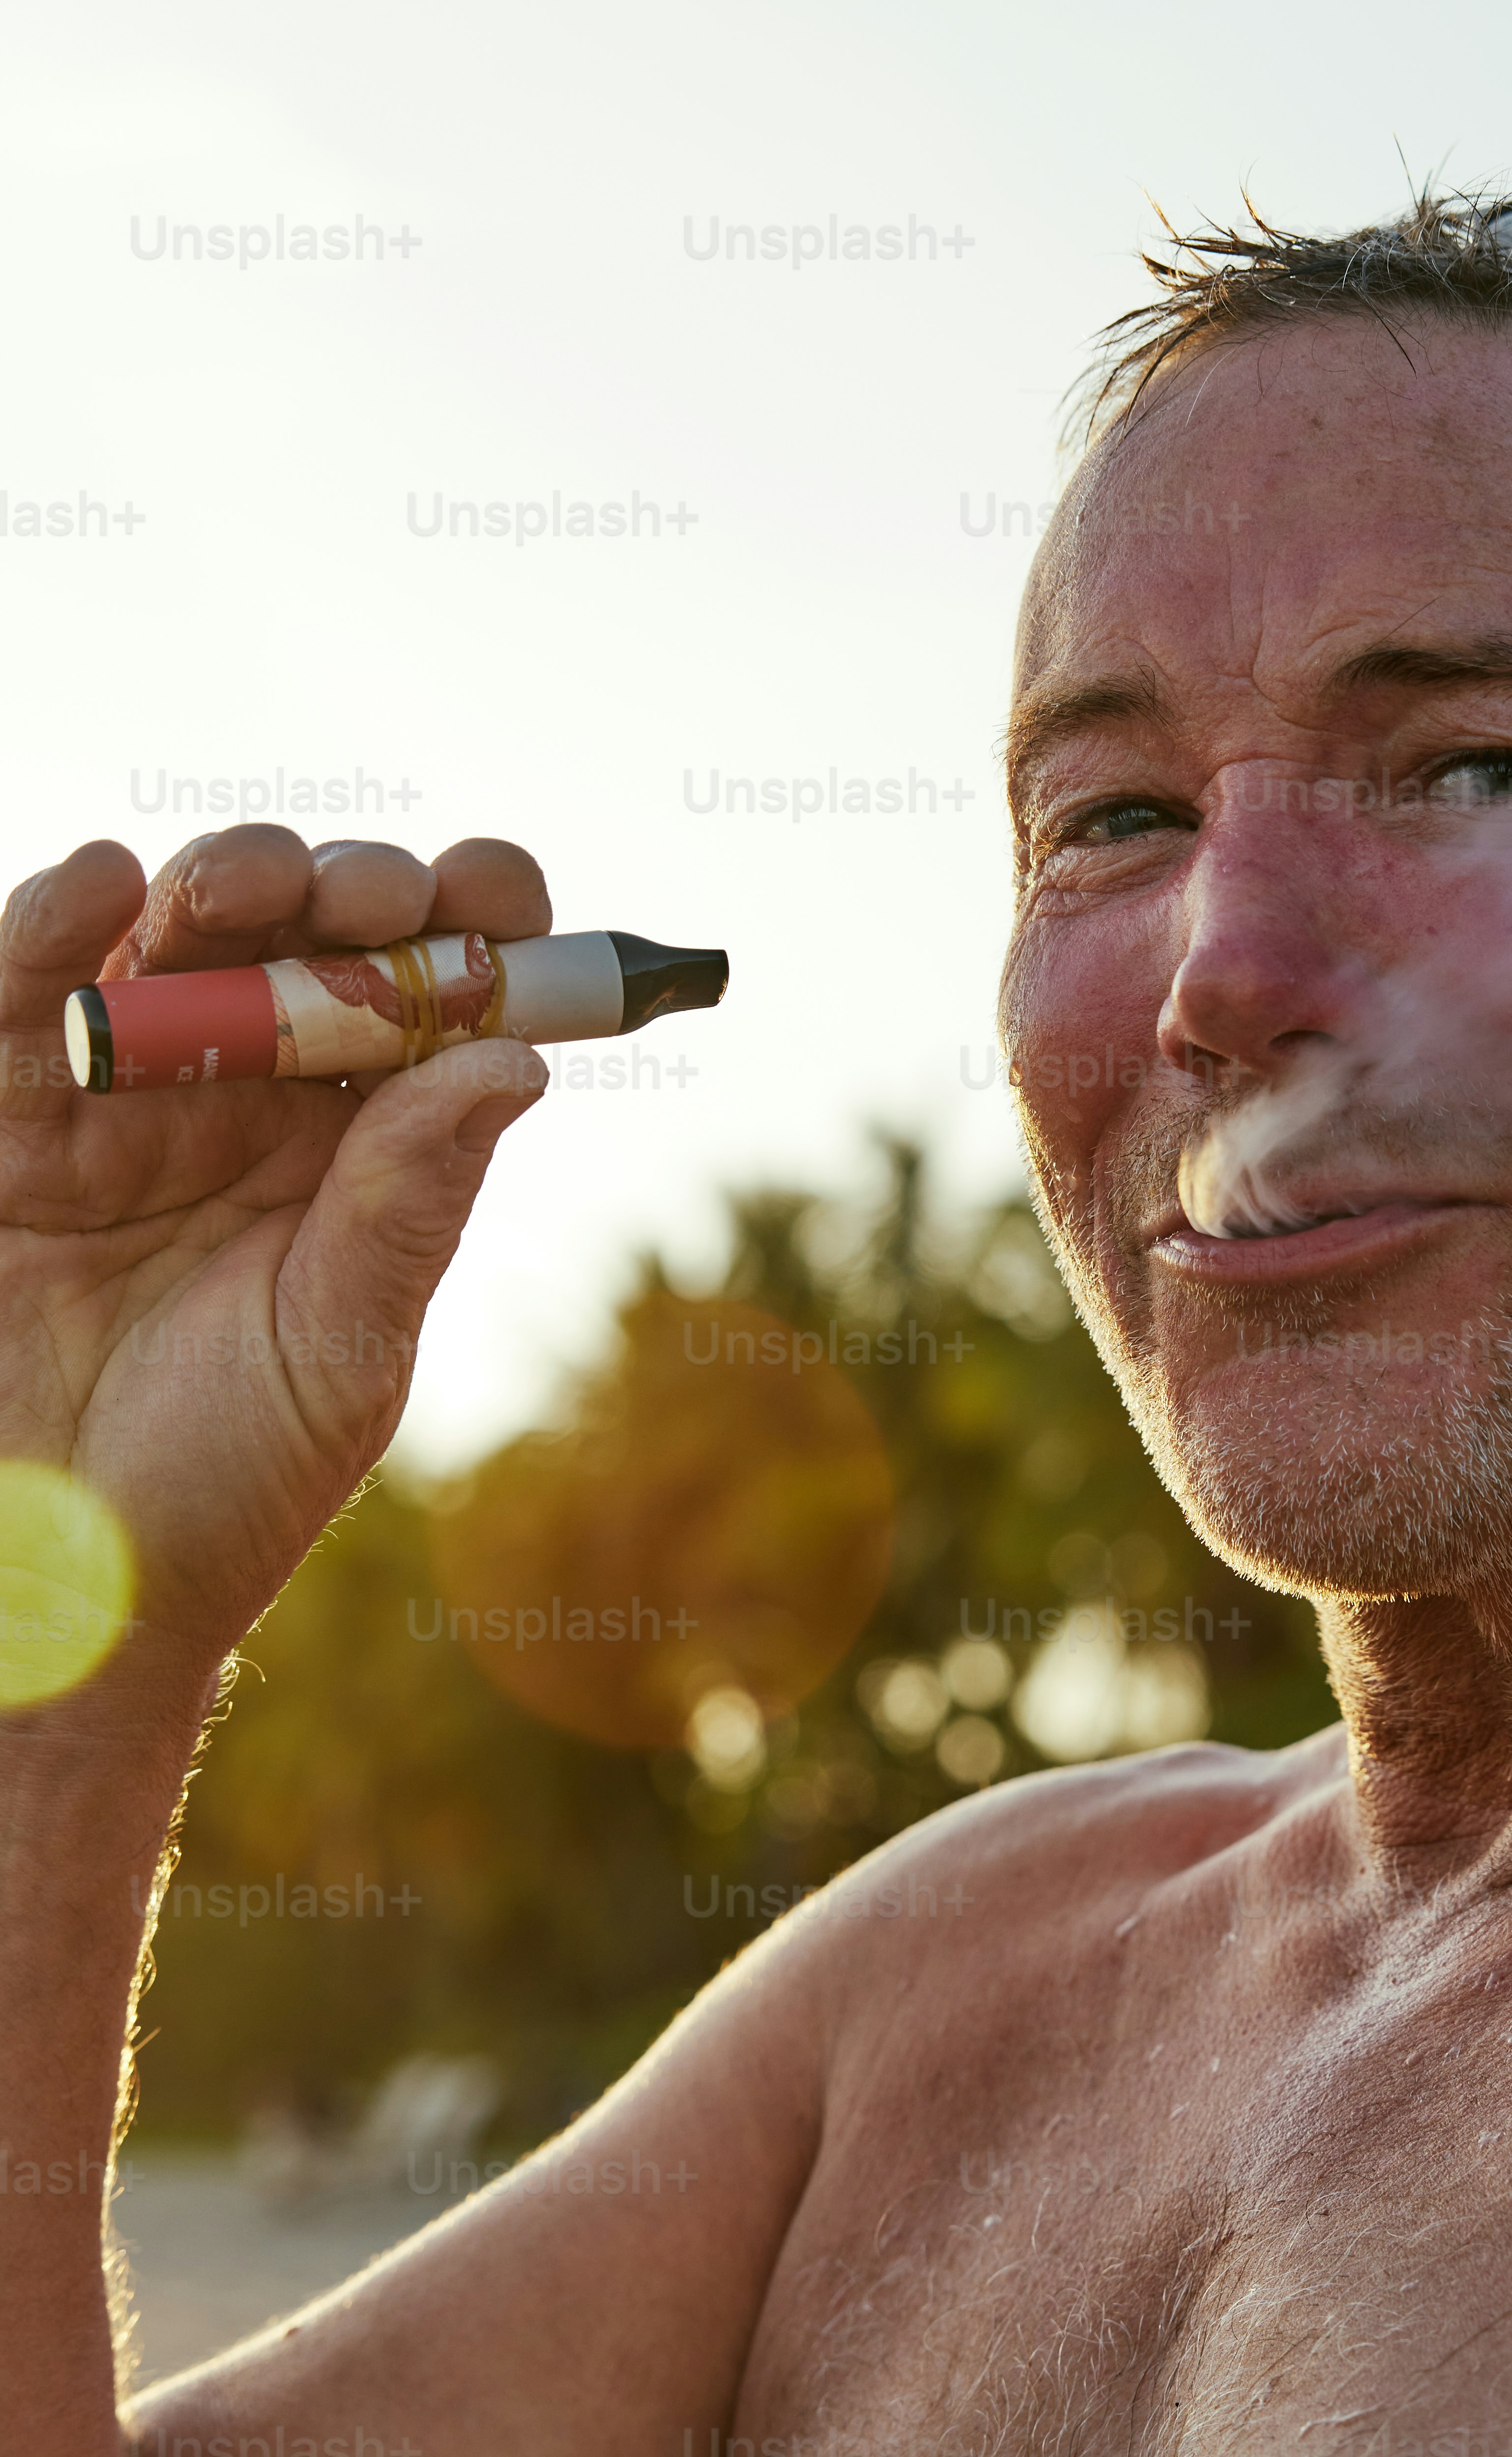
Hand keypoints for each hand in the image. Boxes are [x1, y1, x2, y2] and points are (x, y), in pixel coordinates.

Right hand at [0, 827, 550, 1690]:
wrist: (63, 1578)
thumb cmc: (219, 1487)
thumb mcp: (336, 1350)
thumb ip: (407, 1209)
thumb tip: (516, 1062)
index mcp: (358, 1151)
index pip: (432, 1006)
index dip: (473, 930)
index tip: (503, 898)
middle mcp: (252, 1101)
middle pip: (313, 943)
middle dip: (352, 891)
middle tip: (375, 898)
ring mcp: (126, 1097)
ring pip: (182, 939)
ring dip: (227, 880)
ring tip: (259, 878)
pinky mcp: (7, 1115)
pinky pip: (29, 993)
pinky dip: (55, 924)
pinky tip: (103, 886)